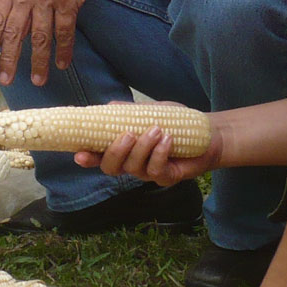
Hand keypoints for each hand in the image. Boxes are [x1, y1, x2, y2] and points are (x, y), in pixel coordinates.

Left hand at [0, 0, 103, 86]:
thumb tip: (8, 23)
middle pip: (14, 33)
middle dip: (9, 59)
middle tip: (5, 81)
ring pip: (39, 37)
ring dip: (38, 62)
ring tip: (37, 80)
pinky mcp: (68, 1)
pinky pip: (64, 31)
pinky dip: (63, 50)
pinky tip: (62, 63)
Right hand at [73, 105, 222, 185]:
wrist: (206, 131)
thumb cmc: (175, 121)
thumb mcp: (148, 111)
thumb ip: (128, 111)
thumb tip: (107, 107)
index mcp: (123, 149)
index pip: (99, 156)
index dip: (87, 157)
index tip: (79, 154)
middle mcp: (131, 163)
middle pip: (110, 168)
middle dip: (115, 152)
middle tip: (129, 134)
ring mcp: (148, 173)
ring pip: (133, 168)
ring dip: (143, 147)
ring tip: (157, 129)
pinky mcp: (166, 178)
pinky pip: (156, 170)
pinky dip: (160, 153)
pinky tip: (168, 139)